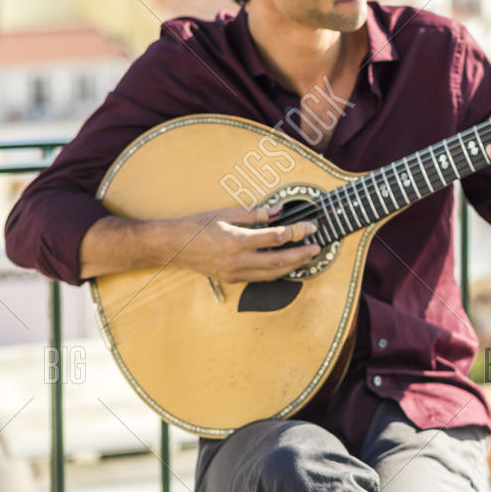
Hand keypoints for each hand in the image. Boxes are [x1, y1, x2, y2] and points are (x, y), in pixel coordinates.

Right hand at [169, 203, 321, 283]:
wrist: (173, 246)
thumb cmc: (197, 226)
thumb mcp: (226, 213)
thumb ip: (255, 214)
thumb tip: (279, 211)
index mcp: (236, 240)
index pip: (276, 237)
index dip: (297, 232)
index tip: (310, 227)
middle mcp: (237, 260)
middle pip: (278, 261)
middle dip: (301, 255)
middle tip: (317, 248)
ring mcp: (234, 273)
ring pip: (271, 274)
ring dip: (292, 267)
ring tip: (307, 258)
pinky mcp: (231, 279)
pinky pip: (259, 278)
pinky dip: (276, 272)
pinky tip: (286, 266)